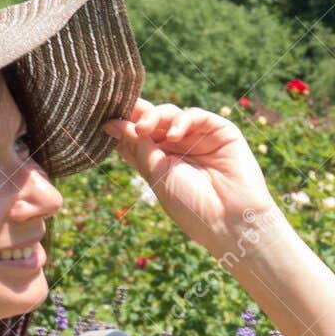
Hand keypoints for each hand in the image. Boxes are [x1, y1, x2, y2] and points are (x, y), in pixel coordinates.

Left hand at [102, 98, 278, 258]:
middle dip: (138, 116)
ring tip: (144, 129)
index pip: (138, 134)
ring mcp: (200, 138)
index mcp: (161, 161)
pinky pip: (197, 116)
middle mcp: (180, 147)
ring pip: (171, 114)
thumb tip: (112, 123)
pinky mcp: (221, 132)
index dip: (124, 124)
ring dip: (155, 117)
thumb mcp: (155, 175)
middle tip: (127, 121)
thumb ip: (137, 145)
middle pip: (153, 120)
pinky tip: (172, 135)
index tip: (105, 121)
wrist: (229, 221)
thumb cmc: (191, 205)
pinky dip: (182, 120)